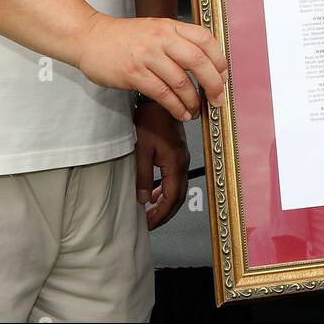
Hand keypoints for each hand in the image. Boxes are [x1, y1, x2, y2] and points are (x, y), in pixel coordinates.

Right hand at [76, 13, 226, 121]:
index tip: (223, 76)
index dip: (219, 59)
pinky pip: (162, 94)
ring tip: (196, 111)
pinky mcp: (133, 73)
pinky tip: (181, 113)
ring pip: (181, 81)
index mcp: (169, 26)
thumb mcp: (154, 29)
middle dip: (213, 84)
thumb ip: (177, 41)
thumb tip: (205, 66)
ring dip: (193, 100)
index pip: (205, 39)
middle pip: (198, 61)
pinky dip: (176, 107)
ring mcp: (147, 56)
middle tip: (217, 99)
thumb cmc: (124, 37)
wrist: (89, 37)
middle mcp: (161, 38)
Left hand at [134, 99, 190, 228]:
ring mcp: (182, 156)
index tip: (147, 224)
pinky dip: (167, 189)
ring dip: (166, 202)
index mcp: (175, 164)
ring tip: (151, 211)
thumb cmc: (149, 120)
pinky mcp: (178, 151)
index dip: (160, 215)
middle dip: (165, 213)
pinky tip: (156, 191)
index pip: (171, 198)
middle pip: (179, 196)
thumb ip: (143, 176)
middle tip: (150, 223)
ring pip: (178, 188)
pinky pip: (176, 177)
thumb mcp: (141, 150)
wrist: (158, 98)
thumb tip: (144, 199)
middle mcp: (182, 162)